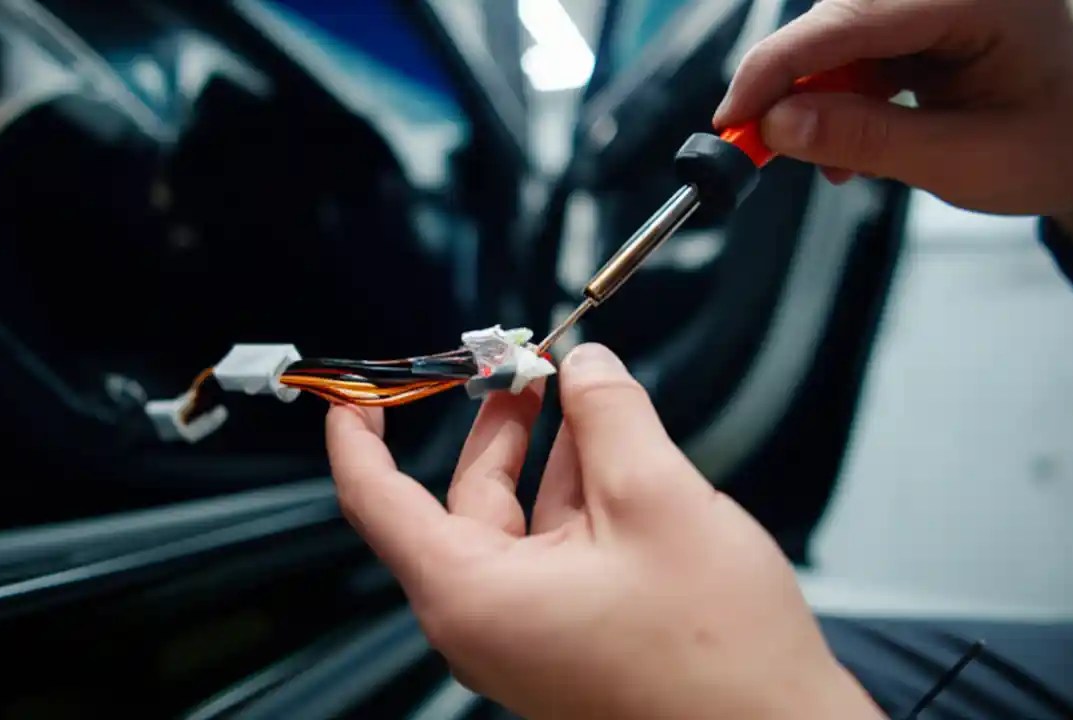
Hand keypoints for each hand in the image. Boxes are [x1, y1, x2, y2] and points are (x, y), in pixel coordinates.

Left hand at [327, 343, 881, 718]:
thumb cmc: (715, 661)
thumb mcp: (657, 499)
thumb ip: (610, 416)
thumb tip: (588, 368)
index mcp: (473, 596)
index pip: (376, 500)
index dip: (358, 434)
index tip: (357, 391)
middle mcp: (489, 622)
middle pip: (465, 497)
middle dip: (497, 423)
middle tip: (524, 365)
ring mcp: (532, 635)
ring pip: (520, 519)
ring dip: (550, 454)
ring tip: (584, 396)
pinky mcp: (573, 638)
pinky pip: (556, 550)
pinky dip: (578, 497)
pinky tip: (612, 453)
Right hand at [714, 0, 1072, 243]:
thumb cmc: (1056, 152)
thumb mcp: (959, 159)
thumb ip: (865, 140)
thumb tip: (778, 128)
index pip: (853, 17)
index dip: (779, 67)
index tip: (733, 117)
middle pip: (839, 17)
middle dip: (795, 84)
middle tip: (761, 146)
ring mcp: (942, 0)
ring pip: (841, 35)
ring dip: (819, 99)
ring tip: (833, 163)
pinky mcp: (929, 19)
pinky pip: (859, 49)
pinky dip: (841, 98)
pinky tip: (850, 143)